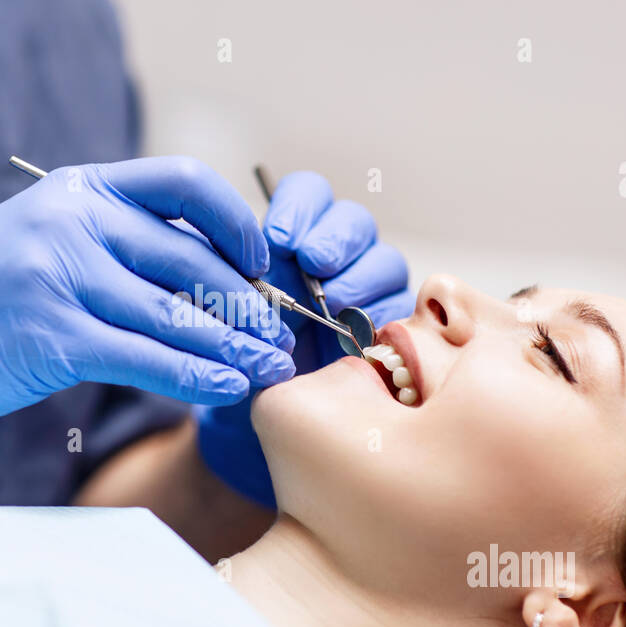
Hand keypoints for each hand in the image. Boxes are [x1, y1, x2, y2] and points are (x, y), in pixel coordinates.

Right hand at [0, 157, 295, 443]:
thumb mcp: (47, 236)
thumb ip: (118, 240)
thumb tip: (209, 273)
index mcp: (79, 188)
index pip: (182, 184)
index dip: (235, 222)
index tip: (262, 264)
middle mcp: (72, 221)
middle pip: (191, 259)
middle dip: (247, 305)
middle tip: (280, 338)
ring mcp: (60, 276)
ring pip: (175, 314)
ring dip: (233, 348)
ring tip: (268, 371)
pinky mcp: (52, 335)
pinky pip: (145, 357)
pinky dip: (193, 376)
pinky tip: (225, 389)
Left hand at [196, 171, 411, 506]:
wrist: (257, 429)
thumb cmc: (238, 364)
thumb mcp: (224, 320)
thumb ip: (233, 290)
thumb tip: (232, 265)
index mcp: (290, 243)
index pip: (306, 197)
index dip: (298, 208)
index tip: (277, 239)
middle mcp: (334, 261)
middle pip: (351, 221)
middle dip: (334, 236)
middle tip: (314, 263)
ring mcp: (368, 295)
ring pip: (382, 257)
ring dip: (360, 274)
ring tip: (335, 302)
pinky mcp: (392, 331)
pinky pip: (402, 307)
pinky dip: (384, 312)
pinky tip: (360, 332)